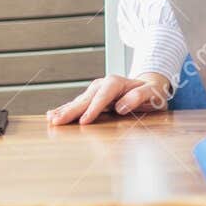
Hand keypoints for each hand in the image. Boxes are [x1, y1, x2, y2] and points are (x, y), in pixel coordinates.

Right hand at [48, 72, 172, 125]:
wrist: (150, 87)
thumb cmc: (152, 92)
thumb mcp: (153, 93)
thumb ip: (140, 97)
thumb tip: (121, 106)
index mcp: (117, 83)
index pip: (103, 96)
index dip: (93, 109)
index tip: (84, 121)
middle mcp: (103, 85)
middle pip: (85, 99)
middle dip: (71, 111)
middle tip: (58, 122)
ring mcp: (95, 91)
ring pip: (78, 102)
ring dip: (64, 111)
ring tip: (52, 119)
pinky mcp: (92, 98)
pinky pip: (77, 104)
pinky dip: (65, 109)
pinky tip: (52, 114)